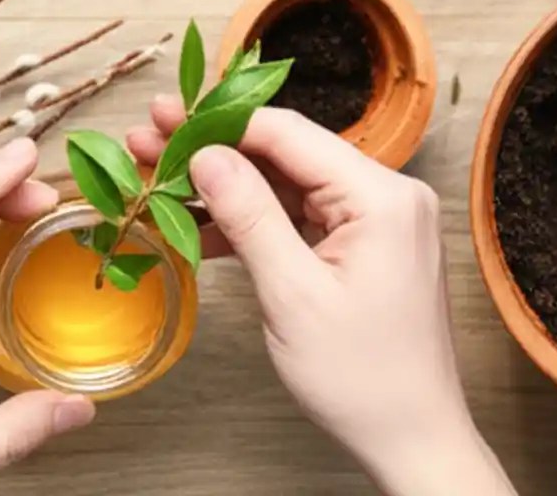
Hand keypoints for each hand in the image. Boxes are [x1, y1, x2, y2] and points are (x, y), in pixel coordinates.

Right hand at [128, 96, 513, 495]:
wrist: (411, 437)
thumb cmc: (361, 377)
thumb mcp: (292, 295)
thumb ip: (249, 216)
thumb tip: (205, 154)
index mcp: (382, 197)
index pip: (289, 133)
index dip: (218, 122)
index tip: (162, 118)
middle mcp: (387, 195)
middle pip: (285, 154)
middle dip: (212, 148)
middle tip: (146, 139)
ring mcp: (376, 221)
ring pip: (286, 185)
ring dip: (224, 185)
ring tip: (158, 176)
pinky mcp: (362, 246)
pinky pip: (299, 217)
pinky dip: (252, 221)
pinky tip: (198, 222)